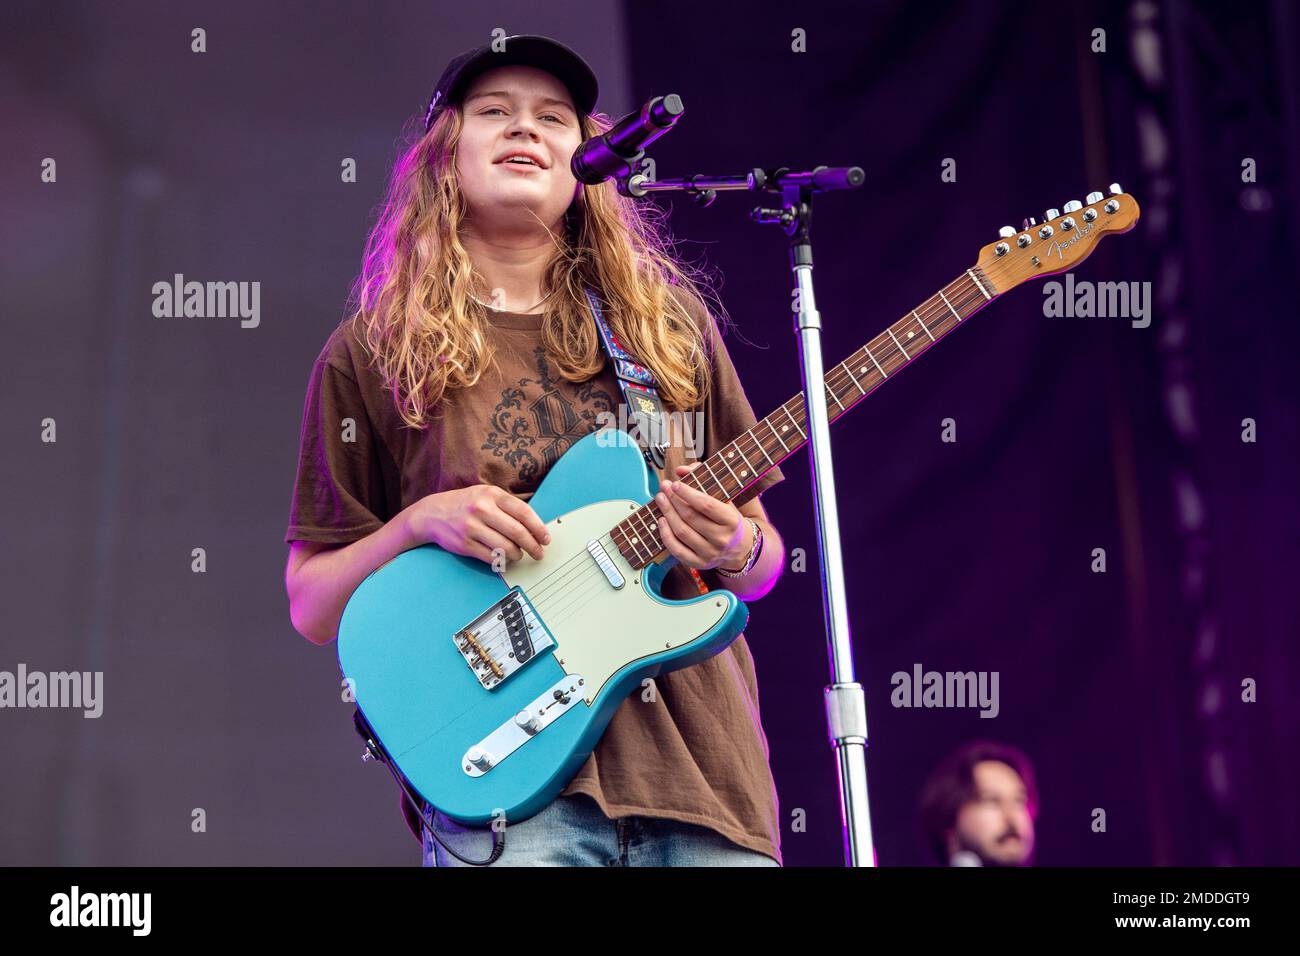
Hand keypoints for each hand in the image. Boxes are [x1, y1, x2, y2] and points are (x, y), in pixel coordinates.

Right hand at [406, 485, 550, 565]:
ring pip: (505, 548)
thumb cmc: (465, 504)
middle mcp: (482, 509)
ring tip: (519, 555)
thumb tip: (535, 525)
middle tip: (539, 552)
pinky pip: (491, 558)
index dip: (539, 528)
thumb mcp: (485, 494)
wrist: (432, 513)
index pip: (524, 513)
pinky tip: (505, 559)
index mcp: (492, 495)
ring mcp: (472, 528)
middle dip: (533, 546)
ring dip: (518, 555)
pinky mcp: (465, 544)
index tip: (546, 538)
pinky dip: (502, 561)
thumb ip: (508, 505)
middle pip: (517, 532)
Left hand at [654, 463, 751, 570]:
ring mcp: (710, 553)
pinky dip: (665, 534)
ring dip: (667, 513)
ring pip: (682, 532)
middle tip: (664, 487)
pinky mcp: (698, 563)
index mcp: (731, 521)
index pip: (707, 505)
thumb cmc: (729, 519)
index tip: (676, 484)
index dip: (688, 493)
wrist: (741, 548)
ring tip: (661, 499)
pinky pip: (677, 550)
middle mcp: (721, 539)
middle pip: (691, 517)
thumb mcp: (726, 499)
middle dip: (673, 500)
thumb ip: (705, 480)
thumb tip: (681, 470)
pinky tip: (661, 520)